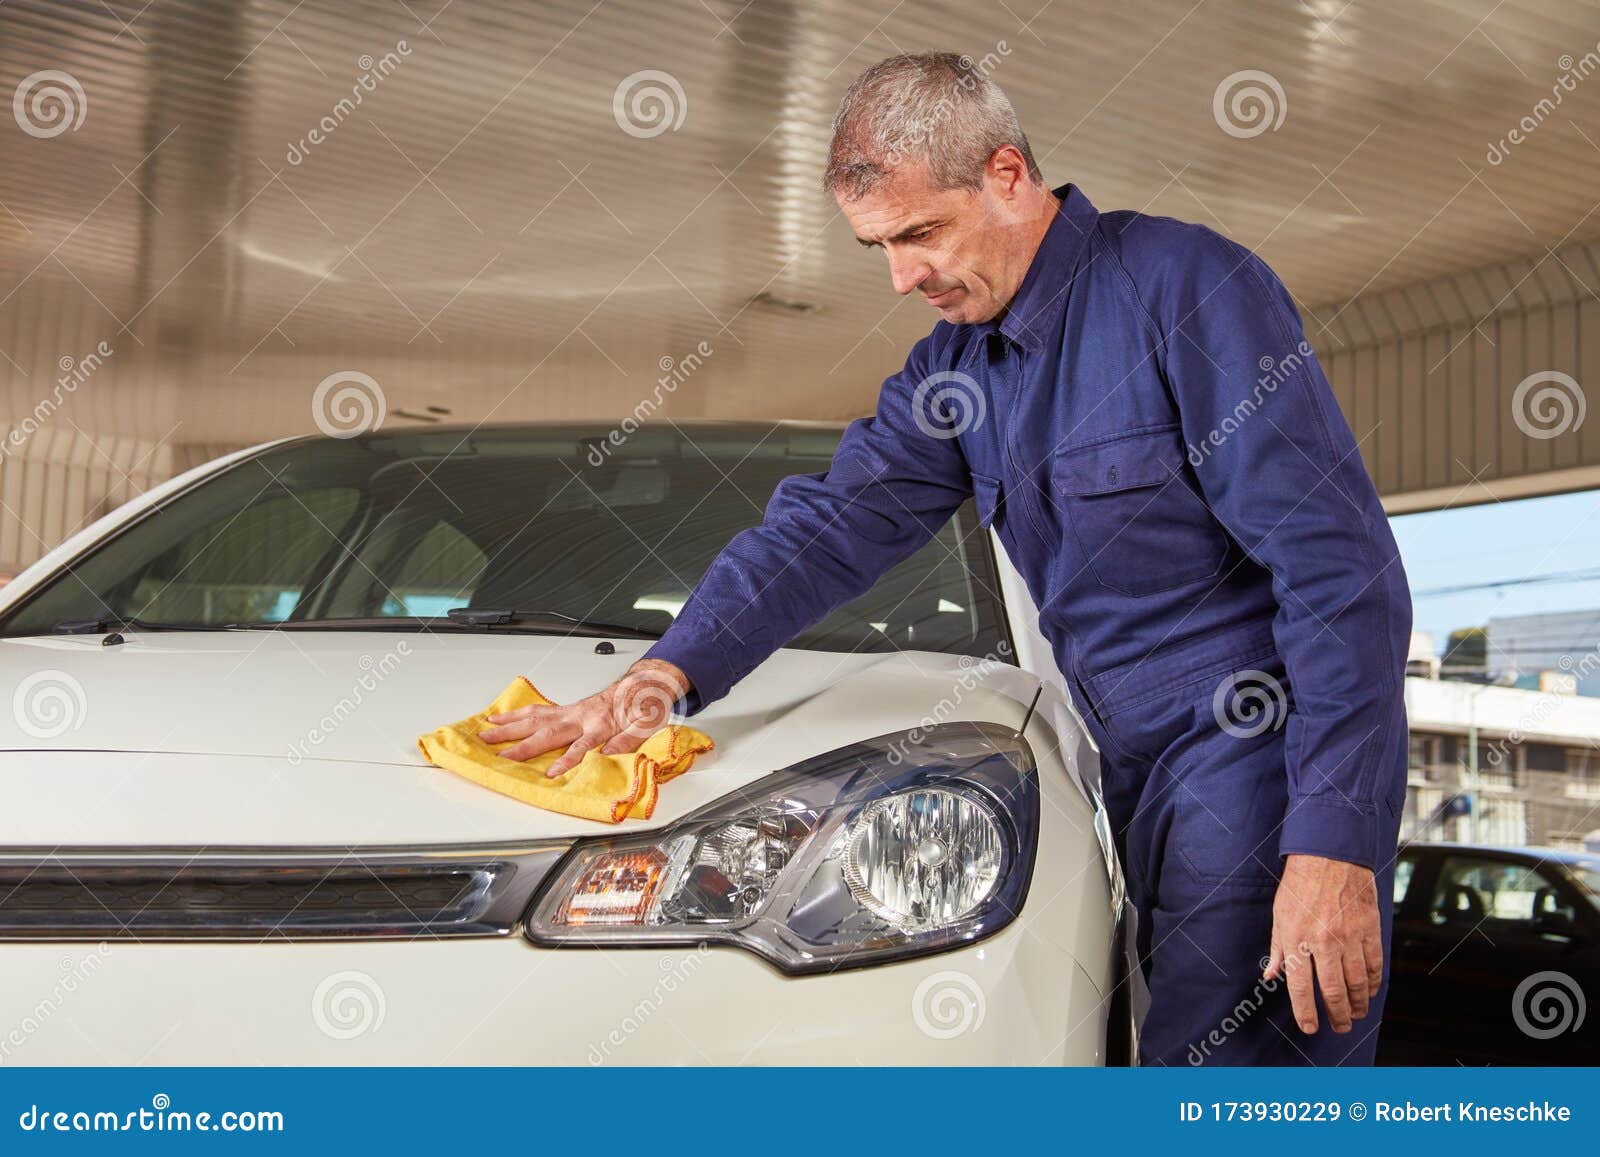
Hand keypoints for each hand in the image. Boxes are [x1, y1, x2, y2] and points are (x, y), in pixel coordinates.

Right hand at [475, 659, 691, 776]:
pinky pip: (537, 711)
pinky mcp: (566, 708)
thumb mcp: (649, 725)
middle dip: (523, 747)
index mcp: (603, 723)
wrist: (645, 682)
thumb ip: (629, 740)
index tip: (552, 774)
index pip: (582, 745)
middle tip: (500, 757)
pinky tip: (500, 718)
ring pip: (536, 719)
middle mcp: (582, 716)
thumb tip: (610, 757)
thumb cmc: (647, 705)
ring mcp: (571, 711)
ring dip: (510, 727)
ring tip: (487, 734)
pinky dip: (517, 714)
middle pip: (548, 733)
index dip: (567, 760)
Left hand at [1262, 853, 1383, 1034]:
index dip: (1305, 1012)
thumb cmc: (1300, 886)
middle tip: (1340, 1027)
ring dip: (1358, 1003)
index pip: (1300, 986)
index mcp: (1296, 938)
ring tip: (1356, 1014)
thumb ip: (1278, 950)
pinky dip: (1374, 982)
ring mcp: (1349, 935)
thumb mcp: (1279, 916)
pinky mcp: (1369, 928)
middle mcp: (1323, 941)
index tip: (1310, 1027)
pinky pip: (1375, 963)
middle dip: (1337, 1015)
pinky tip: (1370, 991)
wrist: (1328, 856)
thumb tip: (1271, 977)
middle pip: (1333, 990)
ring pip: (1358, 982)